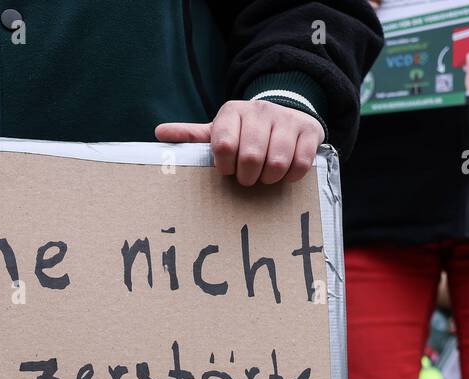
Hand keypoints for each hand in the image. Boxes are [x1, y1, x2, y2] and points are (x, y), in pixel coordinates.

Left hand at [155, 99, 323, 185]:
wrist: (285, 112)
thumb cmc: (245, 131)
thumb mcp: (218, 130)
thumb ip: (191, 136)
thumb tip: (159, 133)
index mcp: (233, 112)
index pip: (223, 145)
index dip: (225, 166)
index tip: (227, 170)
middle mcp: (260, 111)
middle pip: (251, 156)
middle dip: (247, 176)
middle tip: (247, 178)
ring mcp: (286, 119)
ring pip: (277, 162)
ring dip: (269, 178)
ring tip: (265, 176)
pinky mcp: (309, 130)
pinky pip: (300, 163)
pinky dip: (291, 175)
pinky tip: (285, 173)